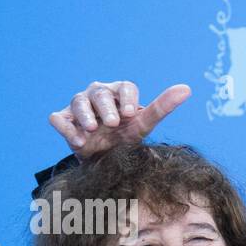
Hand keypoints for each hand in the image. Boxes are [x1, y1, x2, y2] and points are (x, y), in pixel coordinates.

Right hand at [49, 81, 190, 161]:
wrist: (105, 158)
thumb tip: (187, 89)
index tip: (131, 113)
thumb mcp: (145, 124)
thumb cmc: (126, 136)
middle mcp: (97, 95)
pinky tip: (78, 142)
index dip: (127, 98)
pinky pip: (58, 118)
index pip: (125, 87)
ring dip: (84, 115)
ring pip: (78, 102)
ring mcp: (79, 106)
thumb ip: (163, 107)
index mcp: (119, 92)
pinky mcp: (63, 119)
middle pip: (99, 93)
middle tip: (112, 123)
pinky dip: (66, 128)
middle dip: (105, 107)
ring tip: (93, 129)